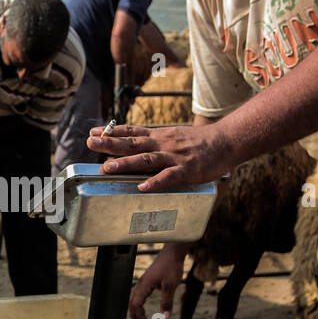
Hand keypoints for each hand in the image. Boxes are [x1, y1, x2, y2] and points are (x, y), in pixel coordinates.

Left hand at [86, 122, 233, 191]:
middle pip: (133, 143)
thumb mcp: (174, 136)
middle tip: (91, 143)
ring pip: (146, 159)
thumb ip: (156, 141)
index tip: (93, 132)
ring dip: (126, 163)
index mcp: (159, 136)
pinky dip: (155, 182)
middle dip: (110, 143)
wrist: (226, 142)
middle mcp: (163, 144)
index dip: (112, 132)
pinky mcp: (187, 170)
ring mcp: (174, 157)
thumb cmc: (199, 142)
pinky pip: (168, 177)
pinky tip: (143, 187)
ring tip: (107, 167)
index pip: (131, 132)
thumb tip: (136, 146)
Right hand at [129, 244, 186, 318]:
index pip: (137, 304)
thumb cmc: (171, 267)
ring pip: (133, 297)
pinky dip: (138, 302)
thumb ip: (167, 302)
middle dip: (134, 315)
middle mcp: (141, 283)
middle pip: (132, 302)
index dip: (140, 316)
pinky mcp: (147, 279)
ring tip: (139, 318)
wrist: (172, 253)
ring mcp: (143, 281)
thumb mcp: (171, 286)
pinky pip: (138, 293)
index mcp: (144, 285)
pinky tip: (142, 305)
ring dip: (135, 309)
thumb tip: (165, 317)